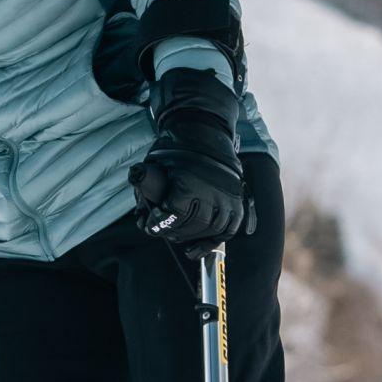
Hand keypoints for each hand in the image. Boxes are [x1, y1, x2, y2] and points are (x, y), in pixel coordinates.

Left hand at [128, 68, 249, 243]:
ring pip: (209, 230)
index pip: (172, 215)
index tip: (150, 224)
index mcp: (189, 181)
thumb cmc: (176, 148)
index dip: (158, 223)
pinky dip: (210, 242)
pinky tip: (194, 249)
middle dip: (172, 231)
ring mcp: (228, 198)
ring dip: (190, 236)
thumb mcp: (154, 163)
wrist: (206, 131)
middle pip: (190, 226)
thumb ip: (146, 189)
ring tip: (177, 235)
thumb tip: (142, 214)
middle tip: (162, 228)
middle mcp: (212, 191)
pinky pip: (227, 231)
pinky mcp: (238, 203)